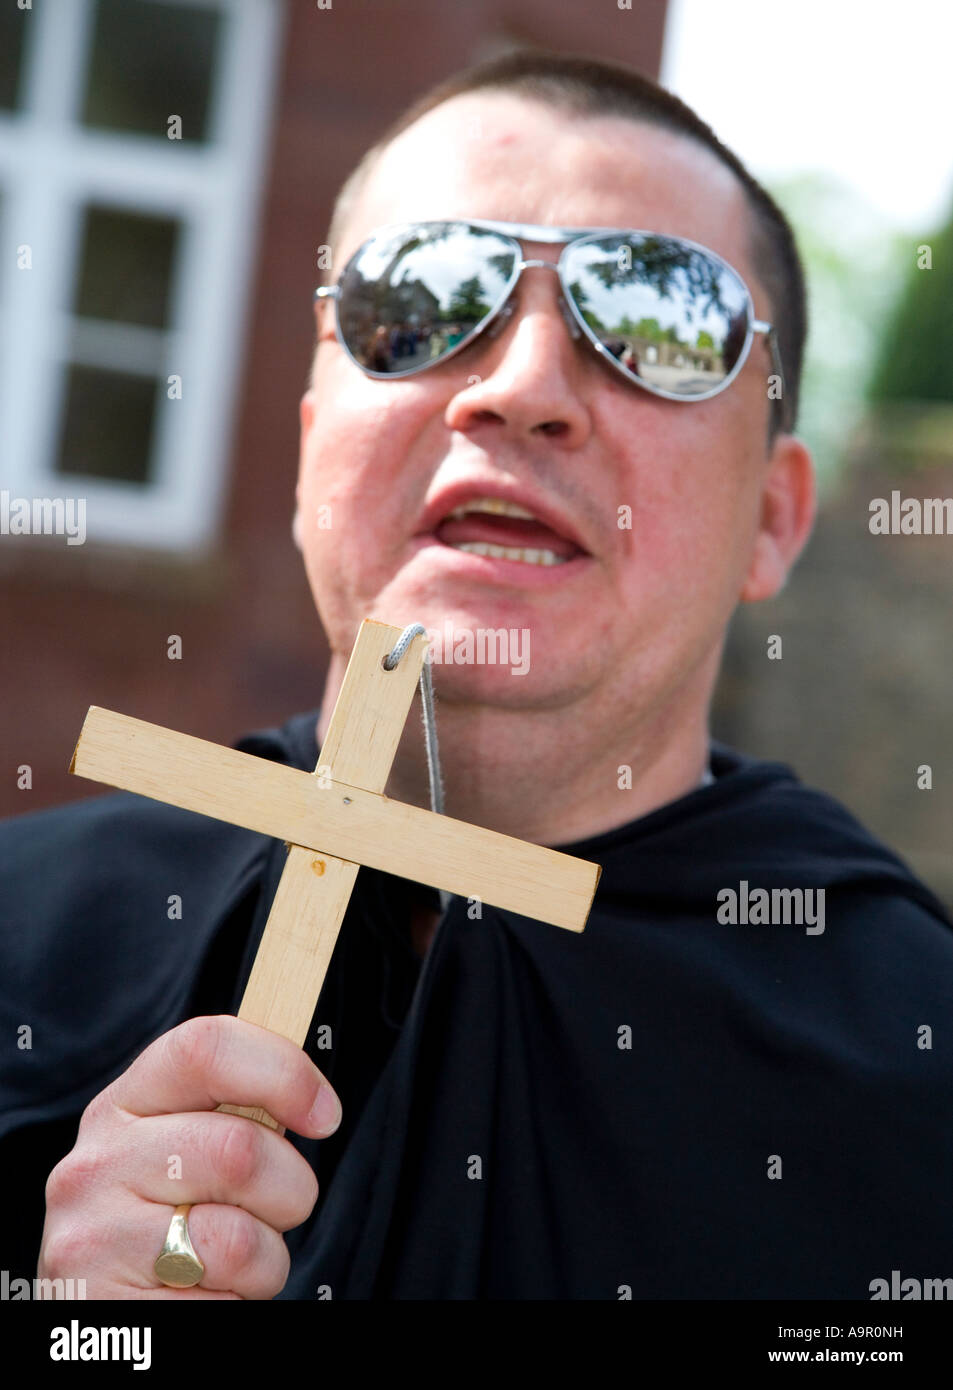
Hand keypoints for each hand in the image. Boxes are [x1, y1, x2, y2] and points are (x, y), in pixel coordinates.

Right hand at [37, 1016, 341, 1298]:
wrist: (101, 1317)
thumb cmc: (164, 1223)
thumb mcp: (182, 1149)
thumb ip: (231, 1112)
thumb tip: (310, 1096)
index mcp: (123, 1106)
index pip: (206, 1047)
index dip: (284, 1073)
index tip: (324, 1116)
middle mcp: (97, 1163)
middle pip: (240, 1149)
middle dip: (288, 1189)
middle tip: (272, 1212)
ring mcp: (95, 1239)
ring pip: (237, 1240)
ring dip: (264, 1262)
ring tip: (231, 1264)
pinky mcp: (110, 1309)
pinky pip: (219, 1308)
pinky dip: (234, 1307)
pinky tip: (202, 1298)